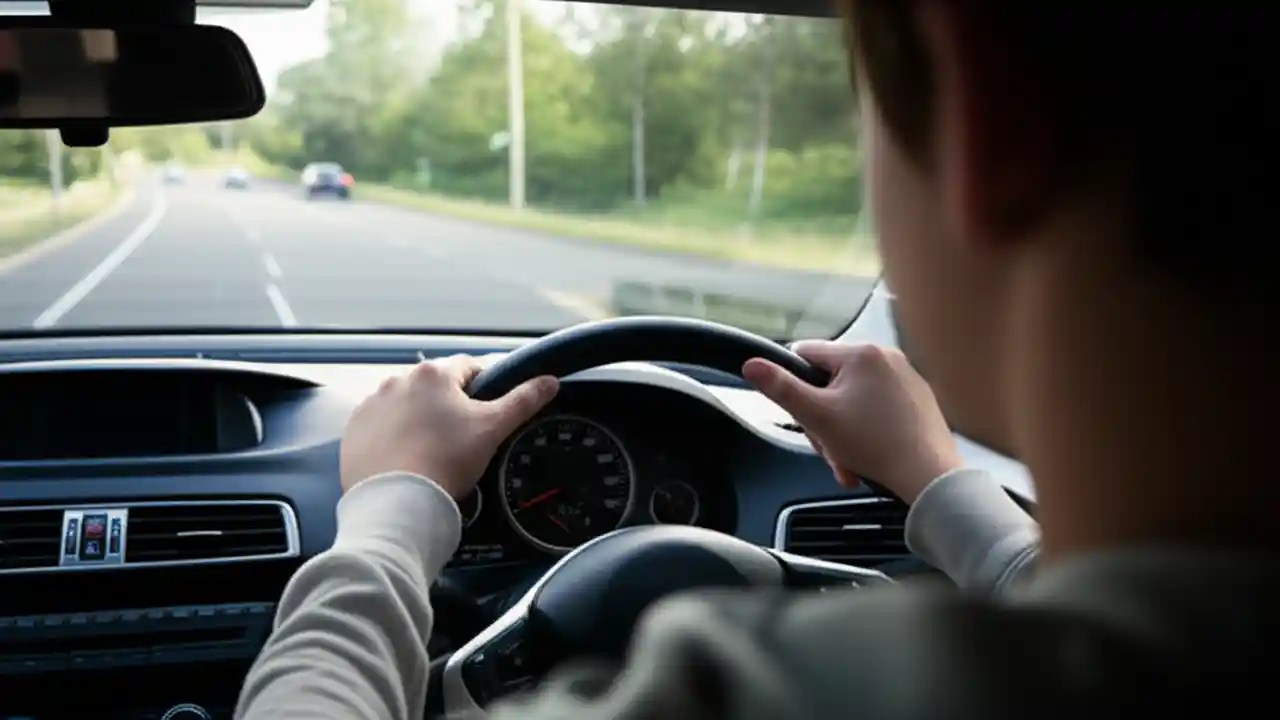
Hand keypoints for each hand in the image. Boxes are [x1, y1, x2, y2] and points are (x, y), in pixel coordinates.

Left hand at [340, 355, 558, 498]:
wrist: (397, 501)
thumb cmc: (448, 460)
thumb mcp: (494, 429)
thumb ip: (524, 401)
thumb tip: (550, 381)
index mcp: (434, 374)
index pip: (468, 368)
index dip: (483, 389)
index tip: (485, 415)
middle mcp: (398, 379)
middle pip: (434, 386)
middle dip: (448, 405)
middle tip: (460, 438)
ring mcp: (371, 404)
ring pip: (405, 404)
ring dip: (418, 417)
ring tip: (429, 450)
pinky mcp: (354, 429)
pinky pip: (379, 425)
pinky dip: (392, 435)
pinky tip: (404, 458)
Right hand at [743, 342, 960, 502]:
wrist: (929, 475)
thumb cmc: (874, 443)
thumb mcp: (817, 417)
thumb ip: (781, 388)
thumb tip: (750, 364)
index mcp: (860, 353)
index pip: (806, 355)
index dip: (796, 387)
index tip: (806, 416)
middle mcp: (887, 357)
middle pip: (830, 383)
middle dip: (823, 421)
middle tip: (830, 449)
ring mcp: (907, 378)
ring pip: (854, 401)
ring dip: (843, 433)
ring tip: (850, 462)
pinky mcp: (919, 400)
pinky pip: (879, 410)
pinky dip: (868, 433)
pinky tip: (869, 457)